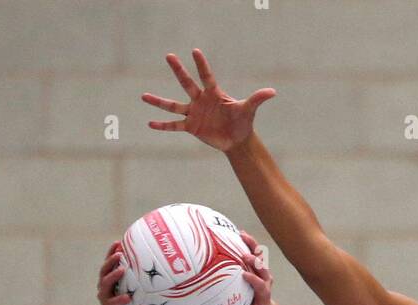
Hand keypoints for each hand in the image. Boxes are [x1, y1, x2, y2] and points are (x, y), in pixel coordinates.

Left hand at [97, 241, 134, 304]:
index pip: (111, 303)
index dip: (118, 300)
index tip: (128, 298)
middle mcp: (103, 293)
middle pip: (105, 283)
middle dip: (113, 276)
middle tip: (122, 269)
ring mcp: (103, 283)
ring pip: (104, 271)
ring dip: (111, 261)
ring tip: (120, 252)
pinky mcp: (106, 275)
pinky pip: (108, 262)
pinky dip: (112, 253)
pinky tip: (118, 243)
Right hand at [142, 48, 275, 152]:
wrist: (237, 139)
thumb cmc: (242, 122)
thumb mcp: (249, 110)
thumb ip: (257, 99)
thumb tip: (273, 91)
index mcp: (214, 93)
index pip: (207, 76)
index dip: (202, 64)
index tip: (195, 51)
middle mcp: (201, 100)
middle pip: (187, 83)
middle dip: (179, 71)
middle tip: (169, 56)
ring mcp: (194, 112)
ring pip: (173, 105)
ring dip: (159, 101)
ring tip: (143, 96)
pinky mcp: (191, 127)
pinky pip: (174, 125)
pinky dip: (163, 126)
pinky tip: (150, 123)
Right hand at [235, 230, 272, 304]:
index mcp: (264, 291)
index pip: (260, 283)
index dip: (253, 279)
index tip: (244, 275)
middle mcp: (265, 278)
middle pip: (262, 266)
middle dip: (254, 261)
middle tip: (244, 256)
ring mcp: (262, 270)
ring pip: (259, 255)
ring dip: (251, 245)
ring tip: (241, 235)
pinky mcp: (259, 265)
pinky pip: (254, 251)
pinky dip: (248, 243)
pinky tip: (239, 233)